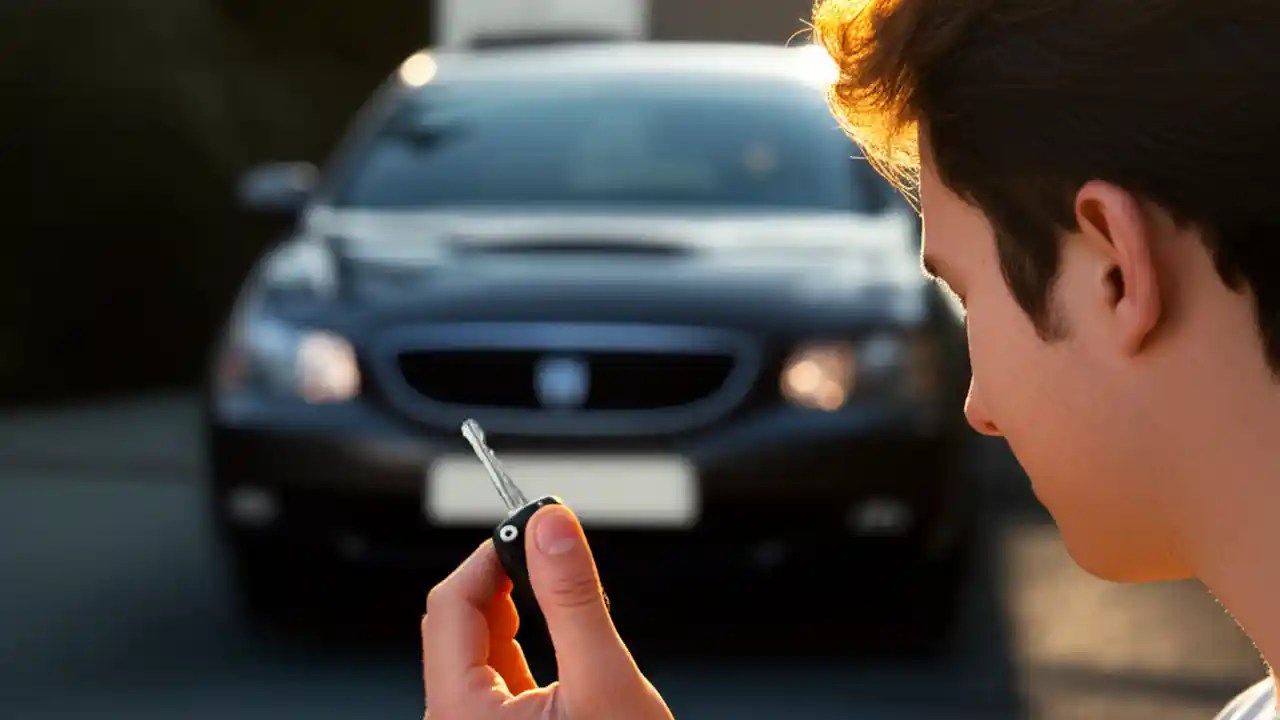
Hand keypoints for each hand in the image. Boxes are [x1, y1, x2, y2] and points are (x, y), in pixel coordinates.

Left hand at [421, 504, 673, 719]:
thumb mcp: (605, 682)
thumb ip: (573, 598)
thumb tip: (551, 527)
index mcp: (461, 716)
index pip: (450, 605)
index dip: (489, 556)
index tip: (530, 528)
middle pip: (458, 625)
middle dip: (503, 581)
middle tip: (548, 551)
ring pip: (479, 651)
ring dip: (516, 611)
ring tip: (559, 589)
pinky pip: (497, 680)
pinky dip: (524, 646)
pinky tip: (558, 635)